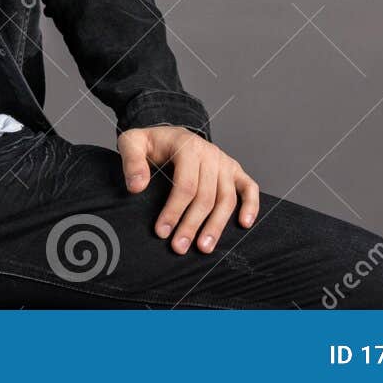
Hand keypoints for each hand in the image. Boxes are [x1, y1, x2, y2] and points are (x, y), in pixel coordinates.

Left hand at [117, 126, 258, 254]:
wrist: (170, 134)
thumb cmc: (152, 143)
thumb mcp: (132, 142)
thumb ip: (131, 161)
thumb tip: (136, 187)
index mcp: (187, 146)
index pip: (185, 184)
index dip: (174, 210)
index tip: (162, 231)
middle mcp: (210, 154)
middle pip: (206, 196)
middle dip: (191, 225)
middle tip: (179, 248)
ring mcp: (224, 162)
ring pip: (226, 198)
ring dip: (216, 225)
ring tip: (204, 248)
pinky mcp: (235, 170)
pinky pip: (249, 187)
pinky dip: (251, 205)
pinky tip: (244, 224)